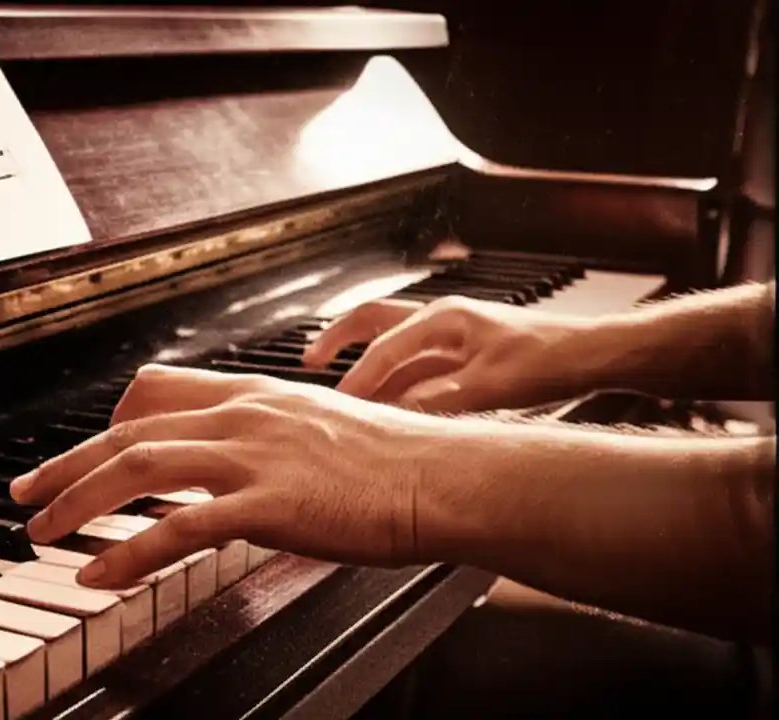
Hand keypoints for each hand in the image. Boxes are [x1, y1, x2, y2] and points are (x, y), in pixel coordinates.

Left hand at [8, 364, 456, 588]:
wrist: (448, 475)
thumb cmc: (399, 463)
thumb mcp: (322, 435)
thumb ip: (273, 448)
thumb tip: (241, 481)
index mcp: (256, 397)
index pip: (158, 394)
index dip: (108, 424)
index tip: (81, 452)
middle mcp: (244, 416)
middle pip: (129, 431)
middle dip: (66, 463)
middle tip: (25, 491)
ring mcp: (254, 455)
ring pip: (137, 468)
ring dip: (76, 500)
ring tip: (41, 532)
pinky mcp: (268, 502)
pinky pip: (178, 527)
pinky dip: (128, 551)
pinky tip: (98, 573)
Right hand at [303, 295, 595, 412]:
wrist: (591, 356)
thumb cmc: (550, 360)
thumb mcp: (492, 385)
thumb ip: (440, 401)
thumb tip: (398, 417)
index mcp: (445, 318)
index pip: (384, 347)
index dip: (357, 377)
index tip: (336, 401)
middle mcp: (442, 320)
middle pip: (373, 322)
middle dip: (338, 340)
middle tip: (309, 360)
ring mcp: (452, 335)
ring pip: (393, 344)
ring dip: (368, 364)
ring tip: (344, 389)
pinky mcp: (463, 353)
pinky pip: (415, 364)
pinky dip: (395, 381)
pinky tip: (390, 405)